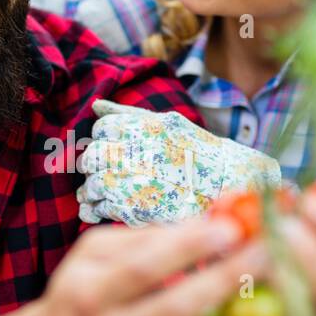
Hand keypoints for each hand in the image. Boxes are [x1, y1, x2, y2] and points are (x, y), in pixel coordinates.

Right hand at [37, 218, 269, 315]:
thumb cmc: (79, 295)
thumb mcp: (92, 255)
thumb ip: (142, 236)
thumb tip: (205, 221)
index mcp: (88, 295)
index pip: (142, 269)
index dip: (188, 247)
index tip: (230, 227)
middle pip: (177, 308)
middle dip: (228, 277)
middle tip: (269, 250)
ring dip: (239, 310)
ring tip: (271, 280)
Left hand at [76, 99, 280, 226]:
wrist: (223, 181)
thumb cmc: (195, 148)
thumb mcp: (164, 122)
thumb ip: (127, 113)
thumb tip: (96, 105)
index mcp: (135, 128)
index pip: (101, 129)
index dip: (105, 139)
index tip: (115, 148)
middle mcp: (127, 152)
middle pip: (92, 157)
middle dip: (95, 164)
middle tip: (108, 171)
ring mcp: (125, 182)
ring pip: (91, 184)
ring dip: (93, 189)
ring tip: (107, 191)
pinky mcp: (128, 209)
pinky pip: (98, 209)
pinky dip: (96, 209)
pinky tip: (107, 207)